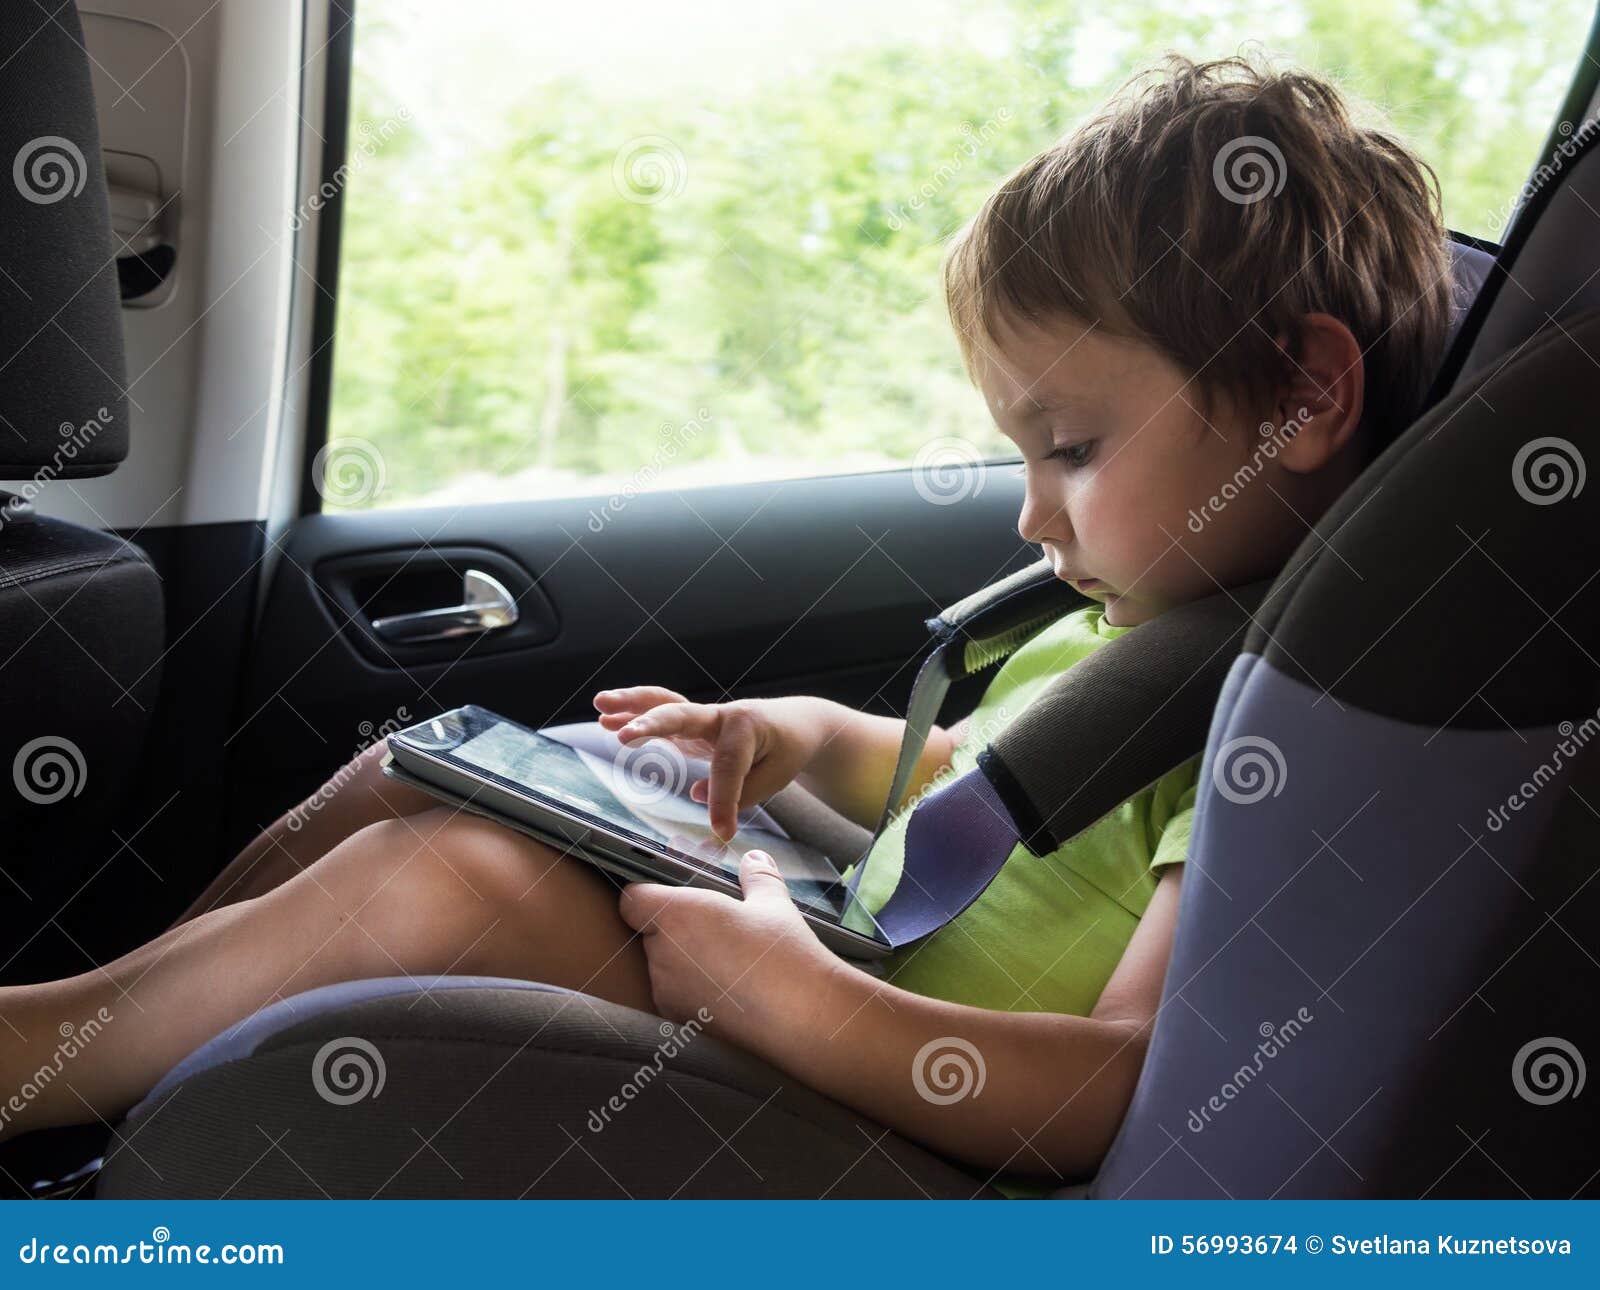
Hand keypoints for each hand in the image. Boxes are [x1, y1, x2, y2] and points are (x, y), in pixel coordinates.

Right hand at [592, 687, 830, 839]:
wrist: (793, 724)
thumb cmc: (785, 750)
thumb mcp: (776, 775)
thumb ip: (741, 790)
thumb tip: (698, 795)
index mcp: (747, 728)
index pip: (728, 765)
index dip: (723, 799)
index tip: (723, 831)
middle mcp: (721, 716)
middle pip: (683, 716)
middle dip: (653, 725)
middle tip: (625, 736)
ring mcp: (703, 718)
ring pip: (665, 704)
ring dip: (632, 704)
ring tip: (601, 705)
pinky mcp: (691, 726)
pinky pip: (661, 715)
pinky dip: (633, 714)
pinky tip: (605, 721)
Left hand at [616, 850, 845, 1058]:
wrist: (800, 1018)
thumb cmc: (783, 956)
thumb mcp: (774, 904)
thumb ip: (757, 876)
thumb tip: (755, 859)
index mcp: (676, 915)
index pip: (632, 900)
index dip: (645, 895)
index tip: (666, 894)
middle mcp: (662, 953)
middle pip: (651, 933)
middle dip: (675, 930)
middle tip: (714, 929)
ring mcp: (668, 991)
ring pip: (663, 966)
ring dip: (684, 961)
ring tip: (727, 962)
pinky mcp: (680, 1020)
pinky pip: (676, 995)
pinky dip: (693, 991)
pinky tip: (728, 989)